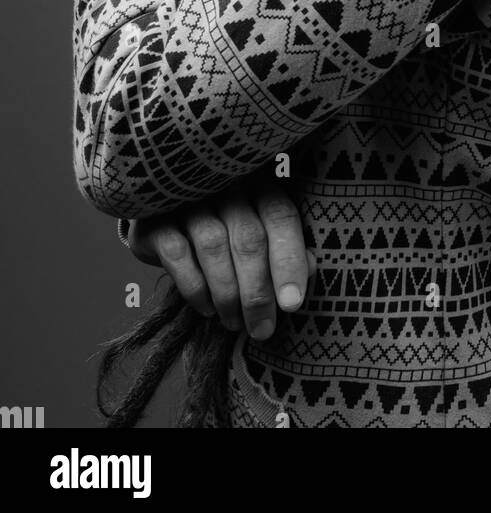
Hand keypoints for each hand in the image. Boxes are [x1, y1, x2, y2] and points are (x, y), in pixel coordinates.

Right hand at [127, 172, 313, 341]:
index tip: (292, 304)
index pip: (281, 217)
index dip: (289, 261)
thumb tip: (312, 270)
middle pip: (249, 238)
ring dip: (227, 294)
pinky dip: (194, 287)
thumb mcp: (261, 229)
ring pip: (214, 247)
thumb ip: (286, 247)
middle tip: (262, 330)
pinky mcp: (156, 217)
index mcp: (260, 183)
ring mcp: (188, 197)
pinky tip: (206, 308)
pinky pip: (177, 253)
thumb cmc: (228, 224)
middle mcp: (226, 183)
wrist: (167, 206)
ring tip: (234, 323)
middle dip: (257, 292)